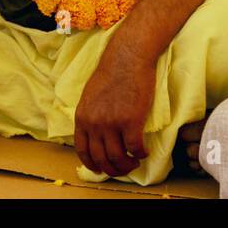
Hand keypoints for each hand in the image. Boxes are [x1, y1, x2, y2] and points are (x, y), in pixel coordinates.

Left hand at [73, 51, 152, 177]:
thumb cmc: (112, 72)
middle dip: (112, 169)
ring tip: (134, 162)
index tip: (100, 169)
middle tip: (123, 168)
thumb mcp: (90, 96)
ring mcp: (112, 123)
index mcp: (82, 117)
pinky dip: (141, 154)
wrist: (127, 57)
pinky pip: (135, 148)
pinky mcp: (131, 121)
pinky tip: (144, 152)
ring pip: (118, 158)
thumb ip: (91, 115)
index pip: (83, 150)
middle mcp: (95, 123)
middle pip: (101, 158)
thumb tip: (95, 133)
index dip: (92, 164)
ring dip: (127, 165)